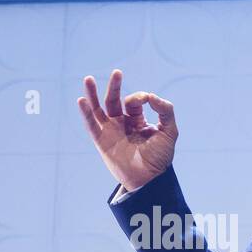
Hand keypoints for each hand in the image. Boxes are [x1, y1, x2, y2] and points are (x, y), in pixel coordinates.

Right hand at [77, 69, 177, 190]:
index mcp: (137, 121)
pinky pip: (91, 124)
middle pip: (114, 100)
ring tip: (88, 79)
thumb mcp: (169, 131)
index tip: (148, 101)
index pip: (134, 102)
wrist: (149, 179)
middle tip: (117, 72)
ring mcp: (110, 132)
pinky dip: (86, 113)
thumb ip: (165, 110)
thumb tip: (151, 96)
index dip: (140, 97)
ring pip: (98, 109)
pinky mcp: (102, 141)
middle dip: (115, 86)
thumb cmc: (159, 158)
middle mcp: (122, 124)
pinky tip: (81, 100)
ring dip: (92, 94)